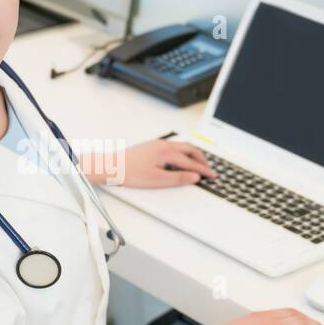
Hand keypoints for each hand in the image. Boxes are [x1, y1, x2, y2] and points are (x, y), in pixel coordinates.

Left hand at [85, 139, 216, 187]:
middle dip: (201, 159)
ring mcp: (157, 144)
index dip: (203, 170)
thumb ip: (178, 178)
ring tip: (198, 163)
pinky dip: (183, 152)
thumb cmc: (130, 173)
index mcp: (167, 152)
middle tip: (208, 169)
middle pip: (190, 149)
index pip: (191, 162)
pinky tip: (180, 159)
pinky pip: (173, 146)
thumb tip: (194, 177)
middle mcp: (163, 145)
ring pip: (182, 146)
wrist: (112, 166)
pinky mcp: (152, 146)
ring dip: (192, 154)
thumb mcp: (157, 180)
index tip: (212, 176)